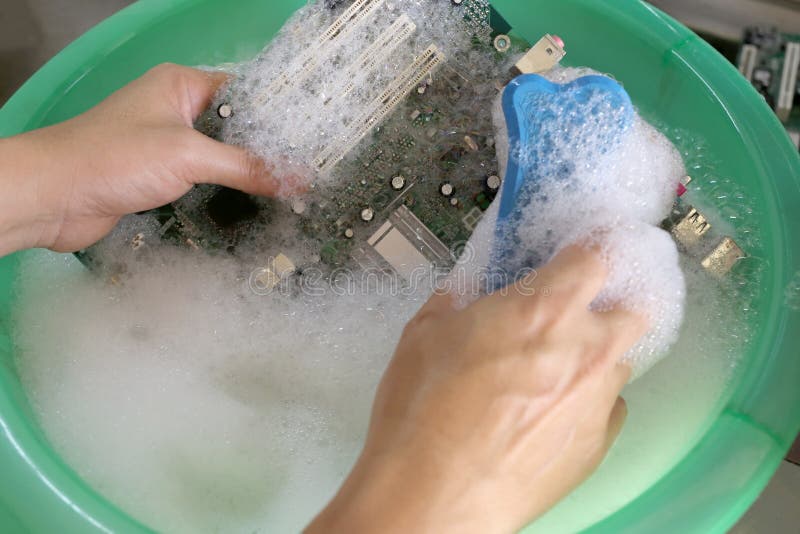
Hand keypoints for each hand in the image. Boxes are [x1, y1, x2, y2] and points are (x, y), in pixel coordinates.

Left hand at [0, 63, 299, 255]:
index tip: (313, 142)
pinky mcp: (158, 177)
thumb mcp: (189, 156)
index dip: (278, 116)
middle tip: (307, 175)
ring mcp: (165, 145)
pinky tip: (252, 210)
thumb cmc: (118, 158)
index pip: (244, 93)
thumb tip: (301, 181)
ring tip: (290, 195)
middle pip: (234, 129)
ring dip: (245, 177)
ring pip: (218, 158)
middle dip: (266, 152)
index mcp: (181, 85)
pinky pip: (202, 181)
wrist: (55, 197)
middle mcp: (175, 109)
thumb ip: (247, 167)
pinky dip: (223, 194)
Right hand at [308, 246, 646, 533]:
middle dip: (609, 305)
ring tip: (546, 377)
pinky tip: (544, 417)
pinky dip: (584, 403)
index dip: (586, 252)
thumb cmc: (423, 412)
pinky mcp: (597, 443)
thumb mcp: (424, 333)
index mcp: (545, 307)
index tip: (574, 258)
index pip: (598, 255)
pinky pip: (606, 408)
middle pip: (633, 306)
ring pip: (618, 361)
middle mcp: (586, 348)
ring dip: (592, 358)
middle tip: (568, 317)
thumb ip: (459, 300)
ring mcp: (598, 399)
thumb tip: (468, 294)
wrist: (434, 494)